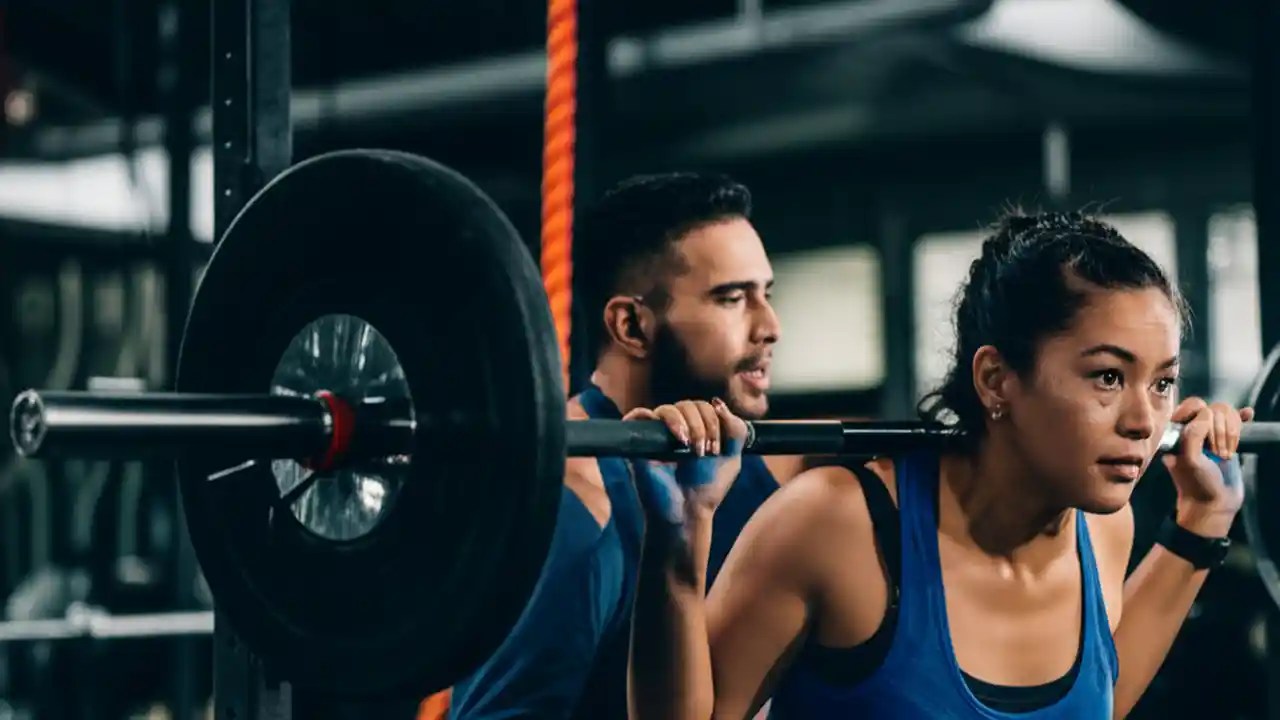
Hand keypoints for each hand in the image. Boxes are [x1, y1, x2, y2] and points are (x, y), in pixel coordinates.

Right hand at [622, 398, 747, 529]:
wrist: (687, 511)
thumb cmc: (707, 487)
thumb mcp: (731, 458)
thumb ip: (735, 430)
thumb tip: (717, 402)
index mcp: (696, 427)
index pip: (704, 407)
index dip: (714, 421)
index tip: (717, 450)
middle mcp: (675, 428)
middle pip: (688, 405)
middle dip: (702, 426)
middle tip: (704, 453)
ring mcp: (656, 434)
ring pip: (668, 409)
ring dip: (684, 424)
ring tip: (690, 448)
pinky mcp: (638, 443)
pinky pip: (638, 415)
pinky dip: (654, 418)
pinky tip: (673, 437)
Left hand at [1162, 397, 1253, 536]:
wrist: (1213, 504)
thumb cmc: (1197, 484)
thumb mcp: (1190, 460)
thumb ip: (1192, 435)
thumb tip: (1206, 415)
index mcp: (1177, 432)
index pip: (1192, 405)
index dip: (1203, 418)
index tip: (1206, 439)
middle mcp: (1193, 429)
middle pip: (1212, 409)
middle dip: (1219, 429)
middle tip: (1217, 453)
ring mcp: (1211, 434)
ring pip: (1225, 414)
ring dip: (1230, 433)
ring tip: (1225, 454)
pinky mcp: (1226, 441)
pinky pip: (1235, 422)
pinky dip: (1241, 418)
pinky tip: (1248, 415)